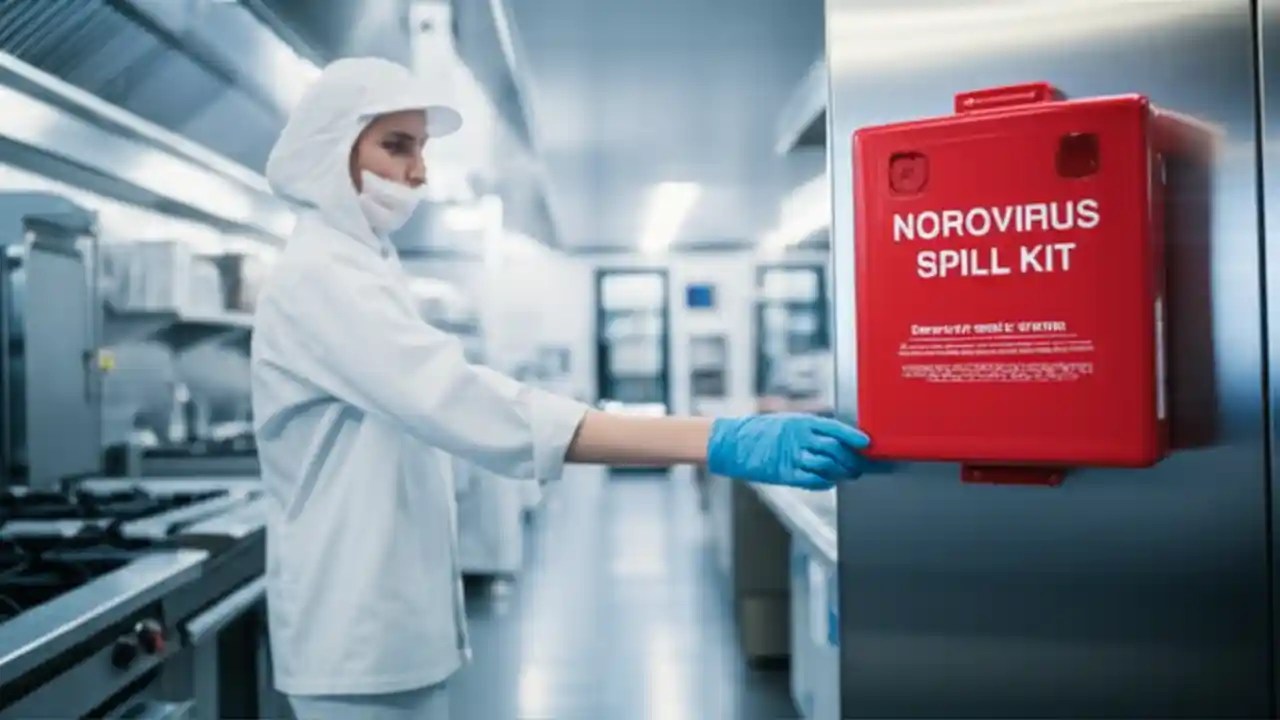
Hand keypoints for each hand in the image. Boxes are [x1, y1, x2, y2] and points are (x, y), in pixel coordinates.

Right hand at [706, 413, 871, 490]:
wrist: (732, 443)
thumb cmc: (760, 432)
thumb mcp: (787, 421)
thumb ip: (810, 429)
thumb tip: (837, 439)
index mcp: (801, 421)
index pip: (835, 428)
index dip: (853, 436)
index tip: (866, 443)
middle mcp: (799, 438)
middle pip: (836, 449)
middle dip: (852, 459)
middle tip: (859, 465)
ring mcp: (792, 456)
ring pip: (827, 466)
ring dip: (841, 472)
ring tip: (847, 474)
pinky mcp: (785, 474)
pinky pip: (813, 480)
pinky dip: (825, 482)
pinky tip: (829, 480)